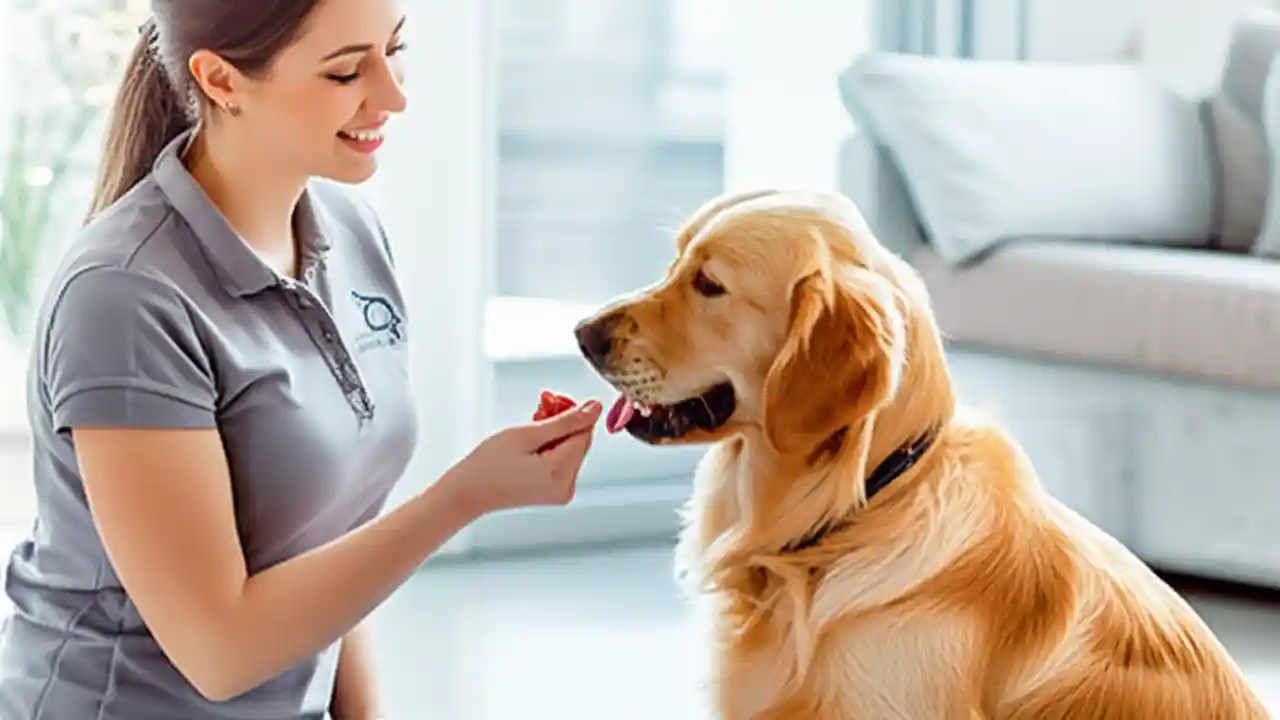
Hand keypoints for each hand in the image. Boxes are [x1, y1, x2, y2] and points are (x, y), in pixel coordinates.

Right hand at [443, 399, 602, 516]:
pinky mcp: (554, 492)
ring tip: (531, 422)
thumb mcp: (527, 434)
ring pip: (571, 449)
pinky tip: (533, 440)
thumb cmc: (487, 465)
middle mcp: (567, 487)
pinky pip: (562, 461)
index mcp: (560, 473)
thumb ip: (565, 421)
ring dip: (555, 431)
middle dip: (563, 420)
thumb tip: (595, 408)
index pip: (584, 432)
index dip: (572, 411)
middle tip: (540, 405)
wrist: (466, 493)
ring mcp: (561, 492)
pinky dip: (551, 446)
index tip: (550, 399)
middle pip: (580, 441)